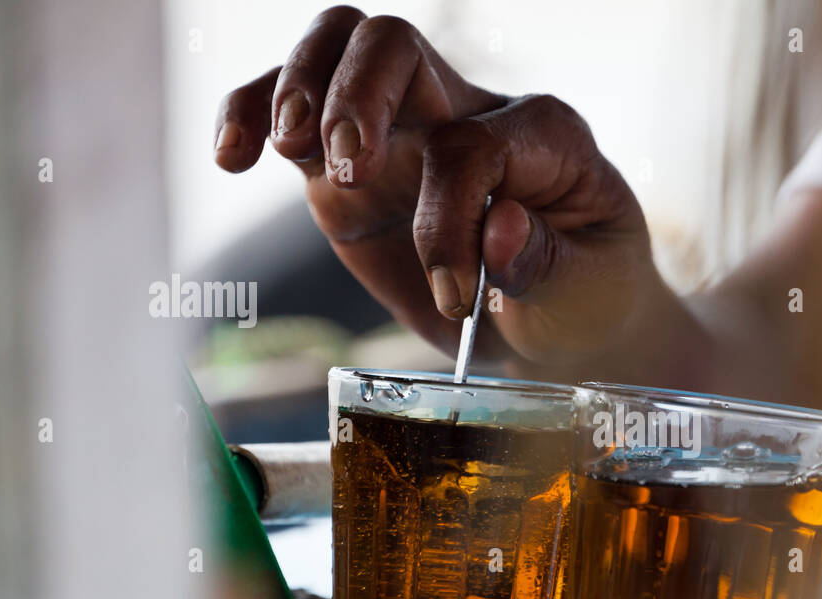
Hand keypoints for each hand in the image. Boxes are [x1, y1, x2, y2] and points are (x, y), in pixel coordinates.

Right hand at [213, 6, 655, 364]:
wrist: (561, 328)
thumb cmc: (586, 303)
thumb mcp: (590, 296)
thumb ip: (550, 265)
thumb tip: (500, 228)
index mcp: (543, 134)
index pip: (470, 143)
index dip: (449, 219)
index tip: (457, 297)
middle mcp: (469, 112)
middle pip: (397, 46)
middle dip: (360, 96)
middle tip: (352, 169)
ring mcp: (406, 132)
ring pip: (337, 49)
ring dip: (297, 88)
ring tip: (287, 147)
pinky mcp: (354, 167)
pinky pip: (289, 112)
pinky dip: (249, 114)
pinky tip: (230, 154)